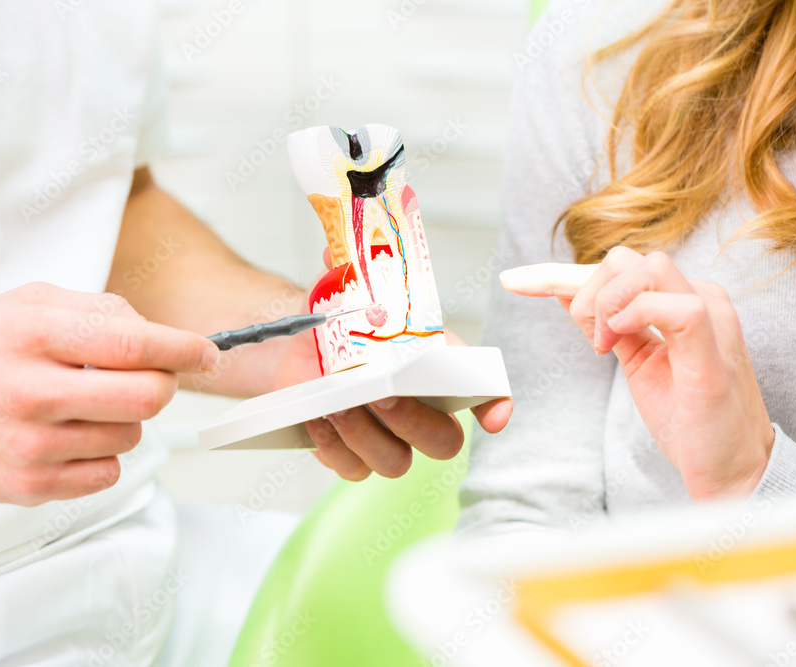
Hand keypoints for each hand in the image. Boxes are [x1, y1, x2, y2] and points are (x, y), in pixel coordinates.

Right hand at [0, 283, 218, 504]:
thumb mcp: (26, 303)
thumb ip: (97, 310)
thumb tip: (159, 334)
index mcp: (32, 334)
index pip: (135, 345)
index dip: (183, 349)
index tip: (206, 352)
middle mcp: (31, 392)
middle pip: (146, 397)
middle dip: (162, 384)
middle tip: (149, 377)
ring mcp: (29, 446)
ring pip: (131, 437)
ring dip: (125, 419)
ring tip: (84, 404)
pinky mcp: (28, 487)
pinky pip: (106, 473)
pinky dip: (102, 452)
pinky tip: (69, 434)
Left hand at [269, 249, 512, 481]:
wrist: (300, 343)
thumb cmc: (339, 316)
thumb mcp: (348, 285)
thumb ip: (355, 265)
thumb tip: (335, 246)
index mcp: (438, 368)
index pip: (485, 392)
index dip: (495, 405)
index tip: (492, 416)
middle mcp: (422, 411)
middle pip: (442, 442)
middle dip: (413, 420)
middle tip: (384, 392)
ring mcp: (389, 440)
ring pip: (395, 462)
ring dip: (367, 435)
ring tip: (338, 403)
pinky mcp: (352, 456)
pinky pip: (353, 469)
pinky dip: (335, 447)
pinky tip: (318, 418)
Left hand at [506, 247, 773, 499]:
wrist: (731, 469)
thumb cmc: (688, 419)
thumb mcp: (635, 360)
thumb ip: (606, 322)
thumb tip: (565, 292)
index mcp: (679, 299)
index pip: (615, 268)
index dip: (555, 271)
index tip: (511, 280)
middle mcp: (699, 297)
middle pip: (624, 259)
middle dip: (584, 293)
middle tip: (589, 342)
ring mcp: (711, 318)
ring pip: (648, 267)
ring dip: (607, 303)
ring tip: (603, 345)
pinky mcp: (714, 348)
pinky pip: (676, 304)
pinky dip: (634, 315)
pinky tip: (616, 342)